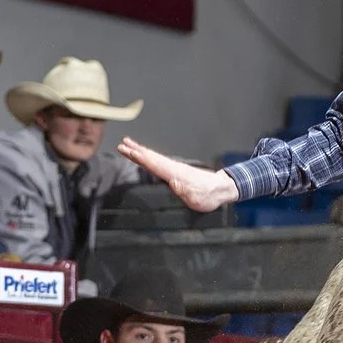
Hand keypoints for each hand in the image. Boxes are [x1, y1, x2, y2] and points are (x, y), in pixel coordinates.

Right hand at [116, 139, 236, 212]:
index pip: (154, 164)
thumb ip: (186, 191)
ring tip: (127, 145)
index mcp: (176, 174)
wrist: (220, 189)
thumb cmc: (209, 195)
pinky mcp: (176, 171)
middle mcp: (174, 168)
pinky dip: (149, 157)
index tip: (129, 151)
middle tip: (121, 145)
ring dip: (140, 151)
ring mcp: (174, 168)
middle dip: (136, 151)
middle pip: (151, 157)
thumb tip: (174, 183)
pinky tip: (144, 156)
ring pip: (154, 158)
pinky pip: (158, 162)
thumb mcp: (198, 198)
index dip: (141, 158)